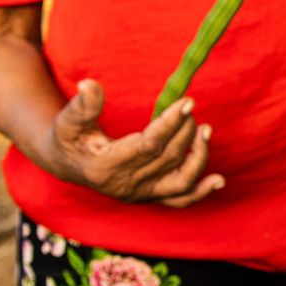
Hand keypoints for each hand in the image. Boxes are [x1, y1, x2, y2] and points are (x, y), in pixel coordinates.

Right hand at [41, 79, 225, 207]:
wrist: (67, 164)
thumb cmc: (68, 137)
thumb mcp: (68, 120)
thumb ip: (82, 105)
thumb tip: (88, 84)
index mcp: (105, 167)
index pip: (148, 145)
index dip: (170, 123)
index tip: (187, 102)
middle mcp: (126, 186)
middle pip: (168, 158)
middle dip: (185, 131)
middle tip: (191, 106)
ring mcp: (140, 195)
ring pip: (180, 182)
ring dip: (199, 157)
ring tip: (206, 130)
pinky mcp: (150, 197)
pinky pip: (179, 200)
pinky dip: (200, 192)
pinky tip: (218, 180)